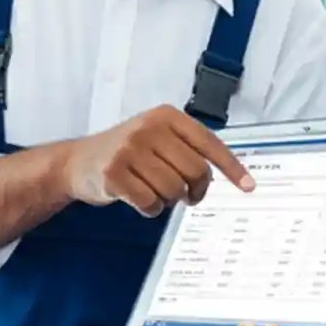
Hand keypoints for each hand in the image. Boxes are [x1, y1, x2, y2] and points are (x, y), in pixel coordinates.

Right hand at [61, 105, 254, 216]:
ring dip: (169, 201)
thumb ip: (187, 148)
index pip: (208, 142)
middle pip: (195, 171)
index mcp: (166, 116)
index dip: (231, 167)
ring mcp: (129, 149)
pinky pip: (150, 203)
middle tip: (187, 196)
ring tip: (155, 193)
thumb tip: (230, 173)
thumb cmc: (127, 153)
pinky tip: (140, 201)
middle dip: (195, 191)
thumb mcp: (157, 137)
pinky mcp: (114, 173)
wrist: (77, 162)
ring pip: (174, 190)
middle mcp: (149, 128)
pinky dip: (151, 209)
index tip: (248, 186)